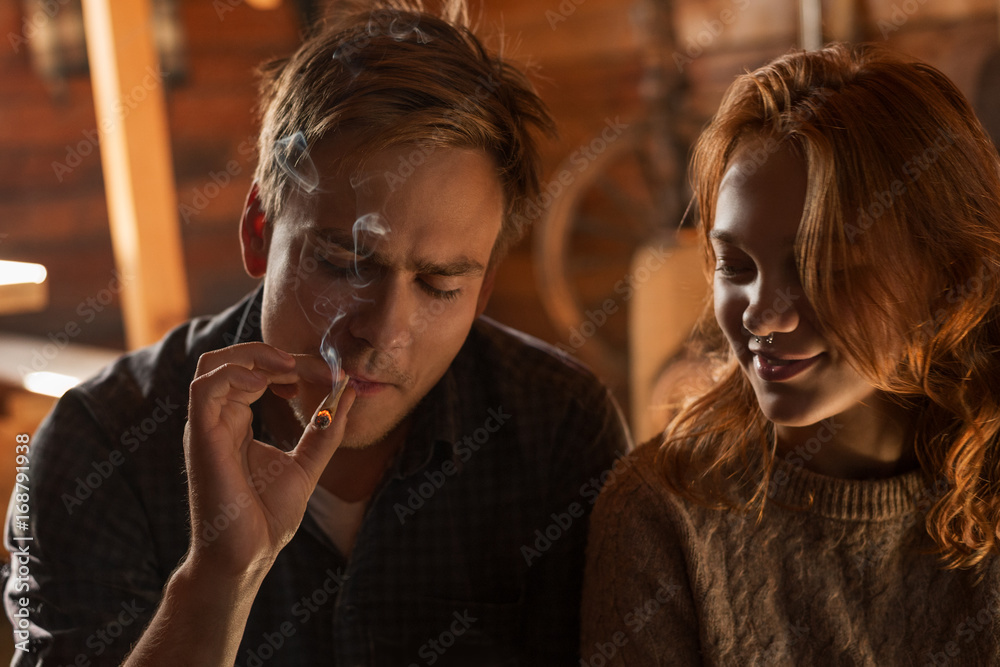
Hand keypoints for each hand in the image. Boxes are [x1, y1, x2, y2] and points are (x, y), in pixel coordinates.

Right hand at [182, 342, 355, 577]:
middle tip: (317, 368)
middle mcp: (219, 420)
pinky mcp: (201, 439)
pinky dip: (234, 375)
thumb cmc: (266, 517)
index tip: (330, 374)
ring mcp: (207, 428)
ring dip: (255, 356)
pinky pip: (204, 389)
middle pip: (236, 361)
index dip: (293, 365)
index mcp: (237, 423)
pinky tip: (266, 385)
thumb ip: (325, 431)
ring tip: (292, 367)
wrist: (246, 556)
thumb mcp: (307, 465)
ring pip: (214, 365)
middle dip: (279, 355)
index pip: (257, 373)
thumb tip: (348, 394)